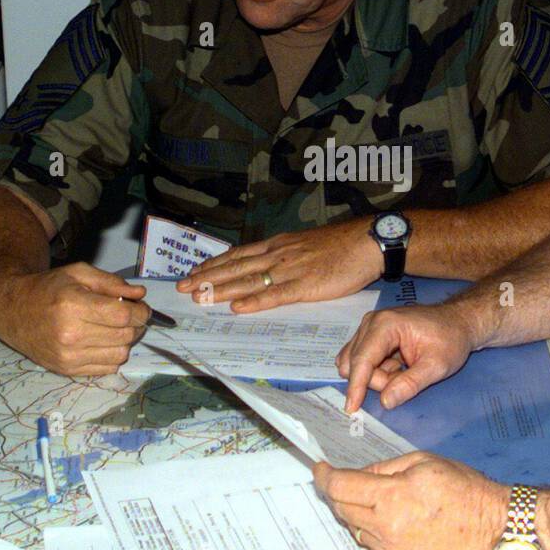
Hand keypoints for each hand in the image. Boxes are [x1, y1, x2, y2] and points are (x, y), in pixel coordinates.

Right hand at [0, 262, 151, 376]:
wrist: (13, 311)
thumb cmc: (48, 289)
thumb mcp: (78, 273)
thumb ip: (111, 282)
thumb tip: (140, 295)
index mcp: (74, 306)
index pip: (123, 316)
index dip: (141, 312)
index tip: (142, 308)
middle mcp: (71, 334)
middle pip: (124, 336)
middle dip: (135, 326)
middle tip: (129, 317)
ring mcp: (68, 356)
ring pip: (119, 355)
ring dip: (125, 342)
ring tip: (115, 329)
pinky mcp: (67, 370)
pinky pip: (107, 368)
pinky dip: (112, 355)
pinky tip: (103, 342)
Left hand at [176, 218, 381, 312]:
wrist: (366, 242)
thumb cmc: (341, 246)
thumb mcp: (306, 244)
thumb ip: (286, 255)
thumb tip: (269, 265)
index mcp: (278, 245)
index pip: (238, 254)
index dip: (215, 264)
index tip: (194, 271)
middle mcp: (278, 255)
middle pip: (236, 267)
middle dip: (207, 277)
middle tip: (182, 287)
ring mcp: (290, 269)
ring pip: (249, 280)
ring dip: (222, 290)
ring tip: (200, 298)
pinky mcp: (305, 285)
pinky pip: (275, 294)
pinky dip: (254, 301)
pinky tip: (237, 307)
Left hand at [313, 452, 508, 549]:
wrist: (495, 530)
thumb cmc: (465, 490)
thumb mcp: (424, 462)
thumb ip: (386, 468)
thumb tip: (360, 475)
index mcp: (393, 496)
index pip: (342, 487)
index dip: (325, 476)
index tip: (319, 468)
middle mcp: (388, 528)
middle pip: (342, 509)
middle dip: (336, 492)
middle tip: (339, 480)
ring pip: (356, 529)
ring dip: (355, 512)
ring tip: (373, 500)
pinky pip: (374, 546)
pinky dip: (374, 531)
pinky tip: (391, 520)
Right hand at [337, 302, 478, 411]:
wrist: (457, 323)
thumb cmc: (450, 340)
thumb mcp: (437, 366)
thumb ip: (411, 384)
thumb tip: (386, 401)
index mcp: (385, 324)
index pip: (362, 359)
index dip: (356, 386)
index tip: (352, 409)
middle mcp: (371, 322)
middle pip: (357, 363)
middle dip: (377, 380)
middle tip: (406, 378)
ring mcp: (368, 327)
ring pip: (357, 364)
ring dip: (378, 376)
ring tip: (404, 370)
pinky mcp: (369, 335)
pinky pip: (362, 361)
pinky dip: (378, 371)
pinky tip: (397, 367)